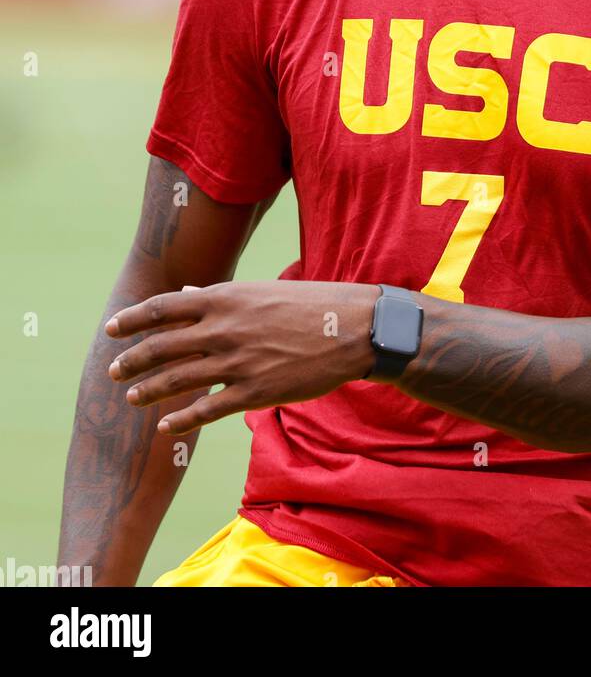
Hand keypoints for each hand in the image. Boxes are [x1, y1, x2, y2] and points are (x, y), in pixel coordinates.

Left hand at [105, 280, 378, 434]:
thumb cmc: (309, 306)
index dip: (133, 320)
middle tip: (113, 370)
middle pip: (161, 346)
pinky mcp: (254, 392)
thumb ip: (220, 297)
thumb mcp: (262, 291)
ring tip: (131, 397)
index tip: (112, 329)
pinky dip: (181, 419)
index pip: (164, 308)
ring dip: (148, 390)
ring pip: (178, 379)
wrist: (351, 330)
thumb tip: (185, 294)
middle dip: (131, 360)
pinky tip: (166, 426)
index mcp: (225, 298)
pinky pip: (206, 409)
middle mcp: (224, 329)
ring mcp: (238, 362)